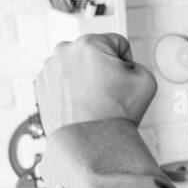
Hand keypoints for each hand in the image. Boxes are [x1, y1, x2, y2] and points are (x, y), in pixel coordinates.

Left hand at [33, 33, 157, 134]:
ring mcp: (49, 69)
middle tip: (108, 93)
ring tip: (93, 101)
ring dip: (86, 78)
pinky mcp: (41, 86)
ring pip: (77, 66)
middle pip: (95, 53)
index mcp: (88, 43)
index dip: (127, 63)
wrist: (89, 144)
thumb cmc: (115, 114)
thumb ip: (137, 63)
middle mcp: (64, 51)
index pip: (118, 43)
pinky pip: (62, 80)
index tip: (123, 82)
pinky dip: (72, 90)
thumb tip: (121, 67)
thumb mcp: (146, 80)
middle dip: (103, 68)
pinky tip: (80, 105)